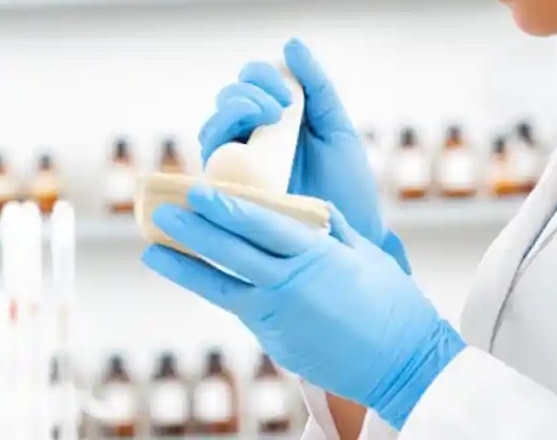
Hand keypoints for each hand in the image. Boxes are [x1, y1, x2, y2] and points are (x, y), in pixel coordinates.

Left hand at [142, 186, 464, 429]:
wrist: (404, 365)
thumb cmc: (393, 306)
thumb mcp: (366, 255)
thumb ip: (333, 229)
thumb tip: (309, 205)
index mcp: (318, 255)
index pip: (263, 224)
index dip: (228, 207)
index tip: (198, 191)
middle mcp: (292, 283)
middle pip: (233, 251)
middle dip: (194, 230)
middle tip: (163, 211)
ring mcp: (279, 314)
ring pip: (222, 284)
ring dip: (184, 264)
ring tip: (153, 249)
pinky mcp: (274, 338)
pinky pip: (237, 307)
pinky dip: (210, 289)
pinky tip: (189, 276)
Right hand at [198, 38, 408, 268]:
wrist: (353, 234)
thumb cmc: (346, 182)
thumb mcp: (336, 129)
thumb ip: (317, 87)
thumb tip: (290, 43)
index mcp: (275, 118)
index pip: (251, 81)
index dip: (261, 78)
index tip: (287, 96)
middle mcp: (250, 138)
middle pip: (227, 101)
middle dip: (246, 96)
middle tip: (275, 111)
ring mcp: (237, 166)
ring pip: (212, 129)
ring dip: (230, 116)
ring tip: (261, 122)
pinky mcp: (230, 195)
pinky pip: (208, 170)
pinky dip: (215, 155)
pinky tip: (236, 155)